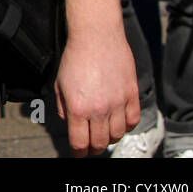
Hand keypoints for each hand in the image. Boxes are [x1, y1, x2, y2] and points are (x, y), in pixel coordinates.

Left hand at [53, 31, 138, 155]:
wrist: (96, 36)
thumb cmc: (74, 58)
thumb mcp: (59, 84)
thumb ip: (63, 107)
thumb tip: (71, 123)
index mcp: (78, 108)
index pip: (80, 142)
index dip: (79, 153)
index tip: (79, 154)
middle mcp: (99, 109)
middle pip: (101, 142)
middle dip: (94, 148)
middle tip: (91, 146)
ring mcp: (118, 103)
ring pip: (118, 134)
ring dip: (111, 138)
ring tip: (105, 133)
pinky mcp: (132, 95)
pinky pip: (133, 120)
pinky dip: (127, 126)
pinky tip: (120, 122)